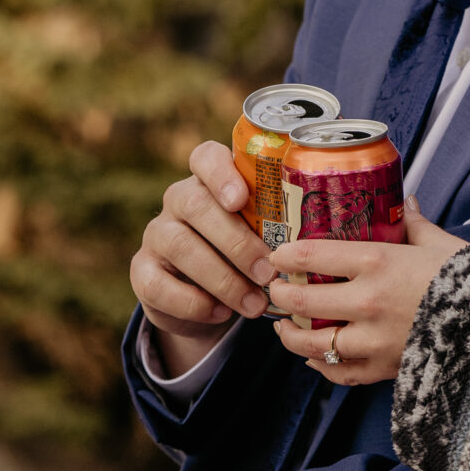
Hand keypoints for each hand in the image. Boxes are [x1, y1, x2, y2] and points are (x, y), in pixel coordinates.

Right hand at [130, 140, 276, 376]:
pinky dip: (194, 303)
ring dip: (222, 278)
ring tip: (254, 304)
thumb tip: (327, 237)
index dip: (221, 173)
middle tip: (268, 272)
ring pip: (181, 245)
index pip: (205, 157)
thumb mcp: (264, 237)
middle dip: (235, 241)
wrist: (206, 300)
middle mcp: (179, 200)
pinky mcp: (142, 271)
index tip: (241, 199)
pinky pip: (158, 284)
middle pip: (197, 204)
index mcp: (210, 181)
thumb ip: (283, 227)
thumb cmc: (248, 257)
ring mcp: (156, 233)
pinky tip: (222, 313)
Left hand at [266, 201, 465, 383]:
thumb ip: (415, 225)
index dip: (286, 255)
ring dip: (290, 335)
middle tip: (276, 290)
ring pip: (312, 342)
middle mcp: (367, 302)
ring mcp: (373, 340)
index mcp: (377, 263)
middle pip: (302, 300)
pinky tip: (313, 358)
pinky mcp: (384, 370)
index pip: (312, 255)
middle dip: (281, 295)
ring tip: (283, 328)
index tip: (277, 255)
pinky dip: (321, 366)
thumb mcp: (442, 245)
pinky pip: (339, 372)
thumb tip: (405, 203)